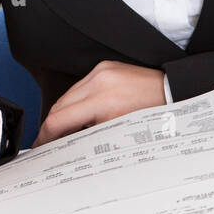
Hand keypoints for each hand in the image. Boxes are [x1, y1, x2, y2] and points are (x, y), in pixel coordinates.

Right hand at [33, 61, 165, 145]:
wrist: (172, 92)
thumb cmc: (153, 116)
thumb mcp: (119, 135)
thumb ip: (88, 138)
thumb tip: (66, 146)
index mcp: (102, 100)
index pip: (59, 120)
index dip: (45, 137)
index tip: (40, 147)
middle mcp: (98, 81)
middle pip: (58, 106)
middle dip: (51, 127)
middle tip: (49, 144)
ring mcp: (100, 70)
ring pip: (67, 95)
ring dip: (63, 113)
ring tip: (67, 132)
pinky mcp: (104, 66)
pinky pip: (80, 86)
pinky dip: (76, 101)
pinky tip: (81, 114)